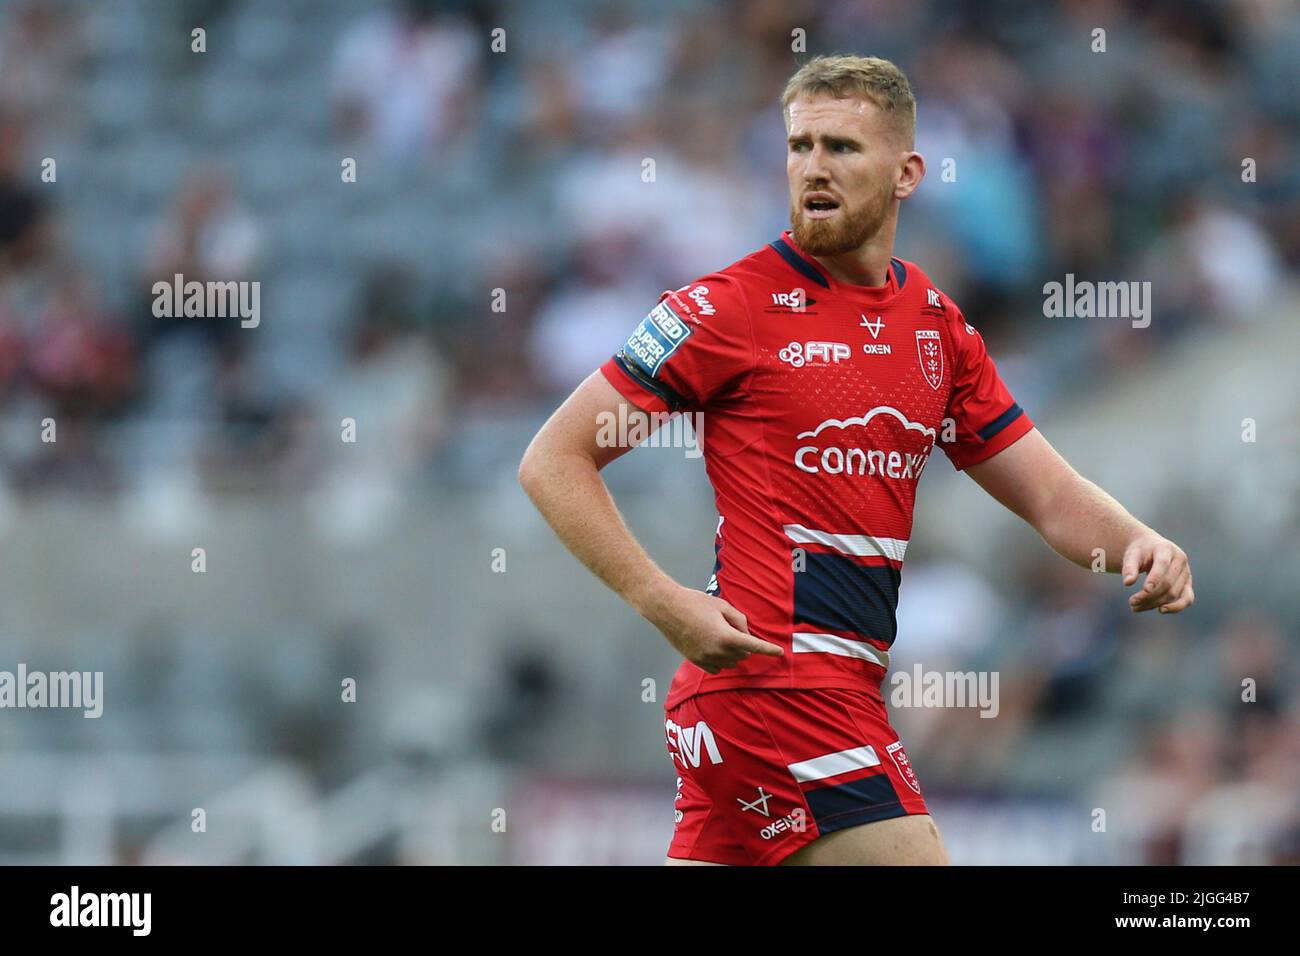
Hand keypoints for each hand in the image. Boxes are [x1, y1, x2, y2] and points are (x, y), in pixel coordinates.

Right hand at [641, 583, 783, 673]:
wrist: (666, 608)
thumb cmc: (694, 603)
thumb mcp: (722, 605)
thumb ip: (739, 620)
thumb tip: (745, 634)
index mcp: (726, 636)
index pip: (753, 646)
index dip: (768, 650)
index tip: (780, 653)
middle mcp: (717, 651)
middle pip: (742, 655)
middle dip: (744, 644)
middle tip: (732, 627)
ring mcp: (705, 658)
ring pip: (730, 663)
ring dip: (732, 653)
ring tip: (720, 635)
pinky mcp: (695, 661)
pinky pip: (716, 668)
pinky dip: (720, 660)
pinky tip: (714, 647)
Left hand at [1121, 534, 1193, 612]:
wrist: (1151, 549)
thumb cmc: (1140, 553)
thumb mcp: (1132, 555)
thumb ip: (1129, 567)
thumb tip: (1127, 583)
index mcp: (1166, 549)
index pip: (1162, 564)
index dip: (1155, 578)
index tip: (1144, 590)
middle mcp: (1180, 560)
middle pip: (1167, 582)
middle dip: (1149, 595)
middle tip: (1131, 602)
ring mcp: (1186, 573)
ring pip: (1173, 593)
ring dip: (1155, 603)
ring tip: (1135, 607)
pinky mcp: (1187, 584)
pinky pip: (1187, 598)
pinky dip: (1176, 607)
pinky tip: (1160, 610)